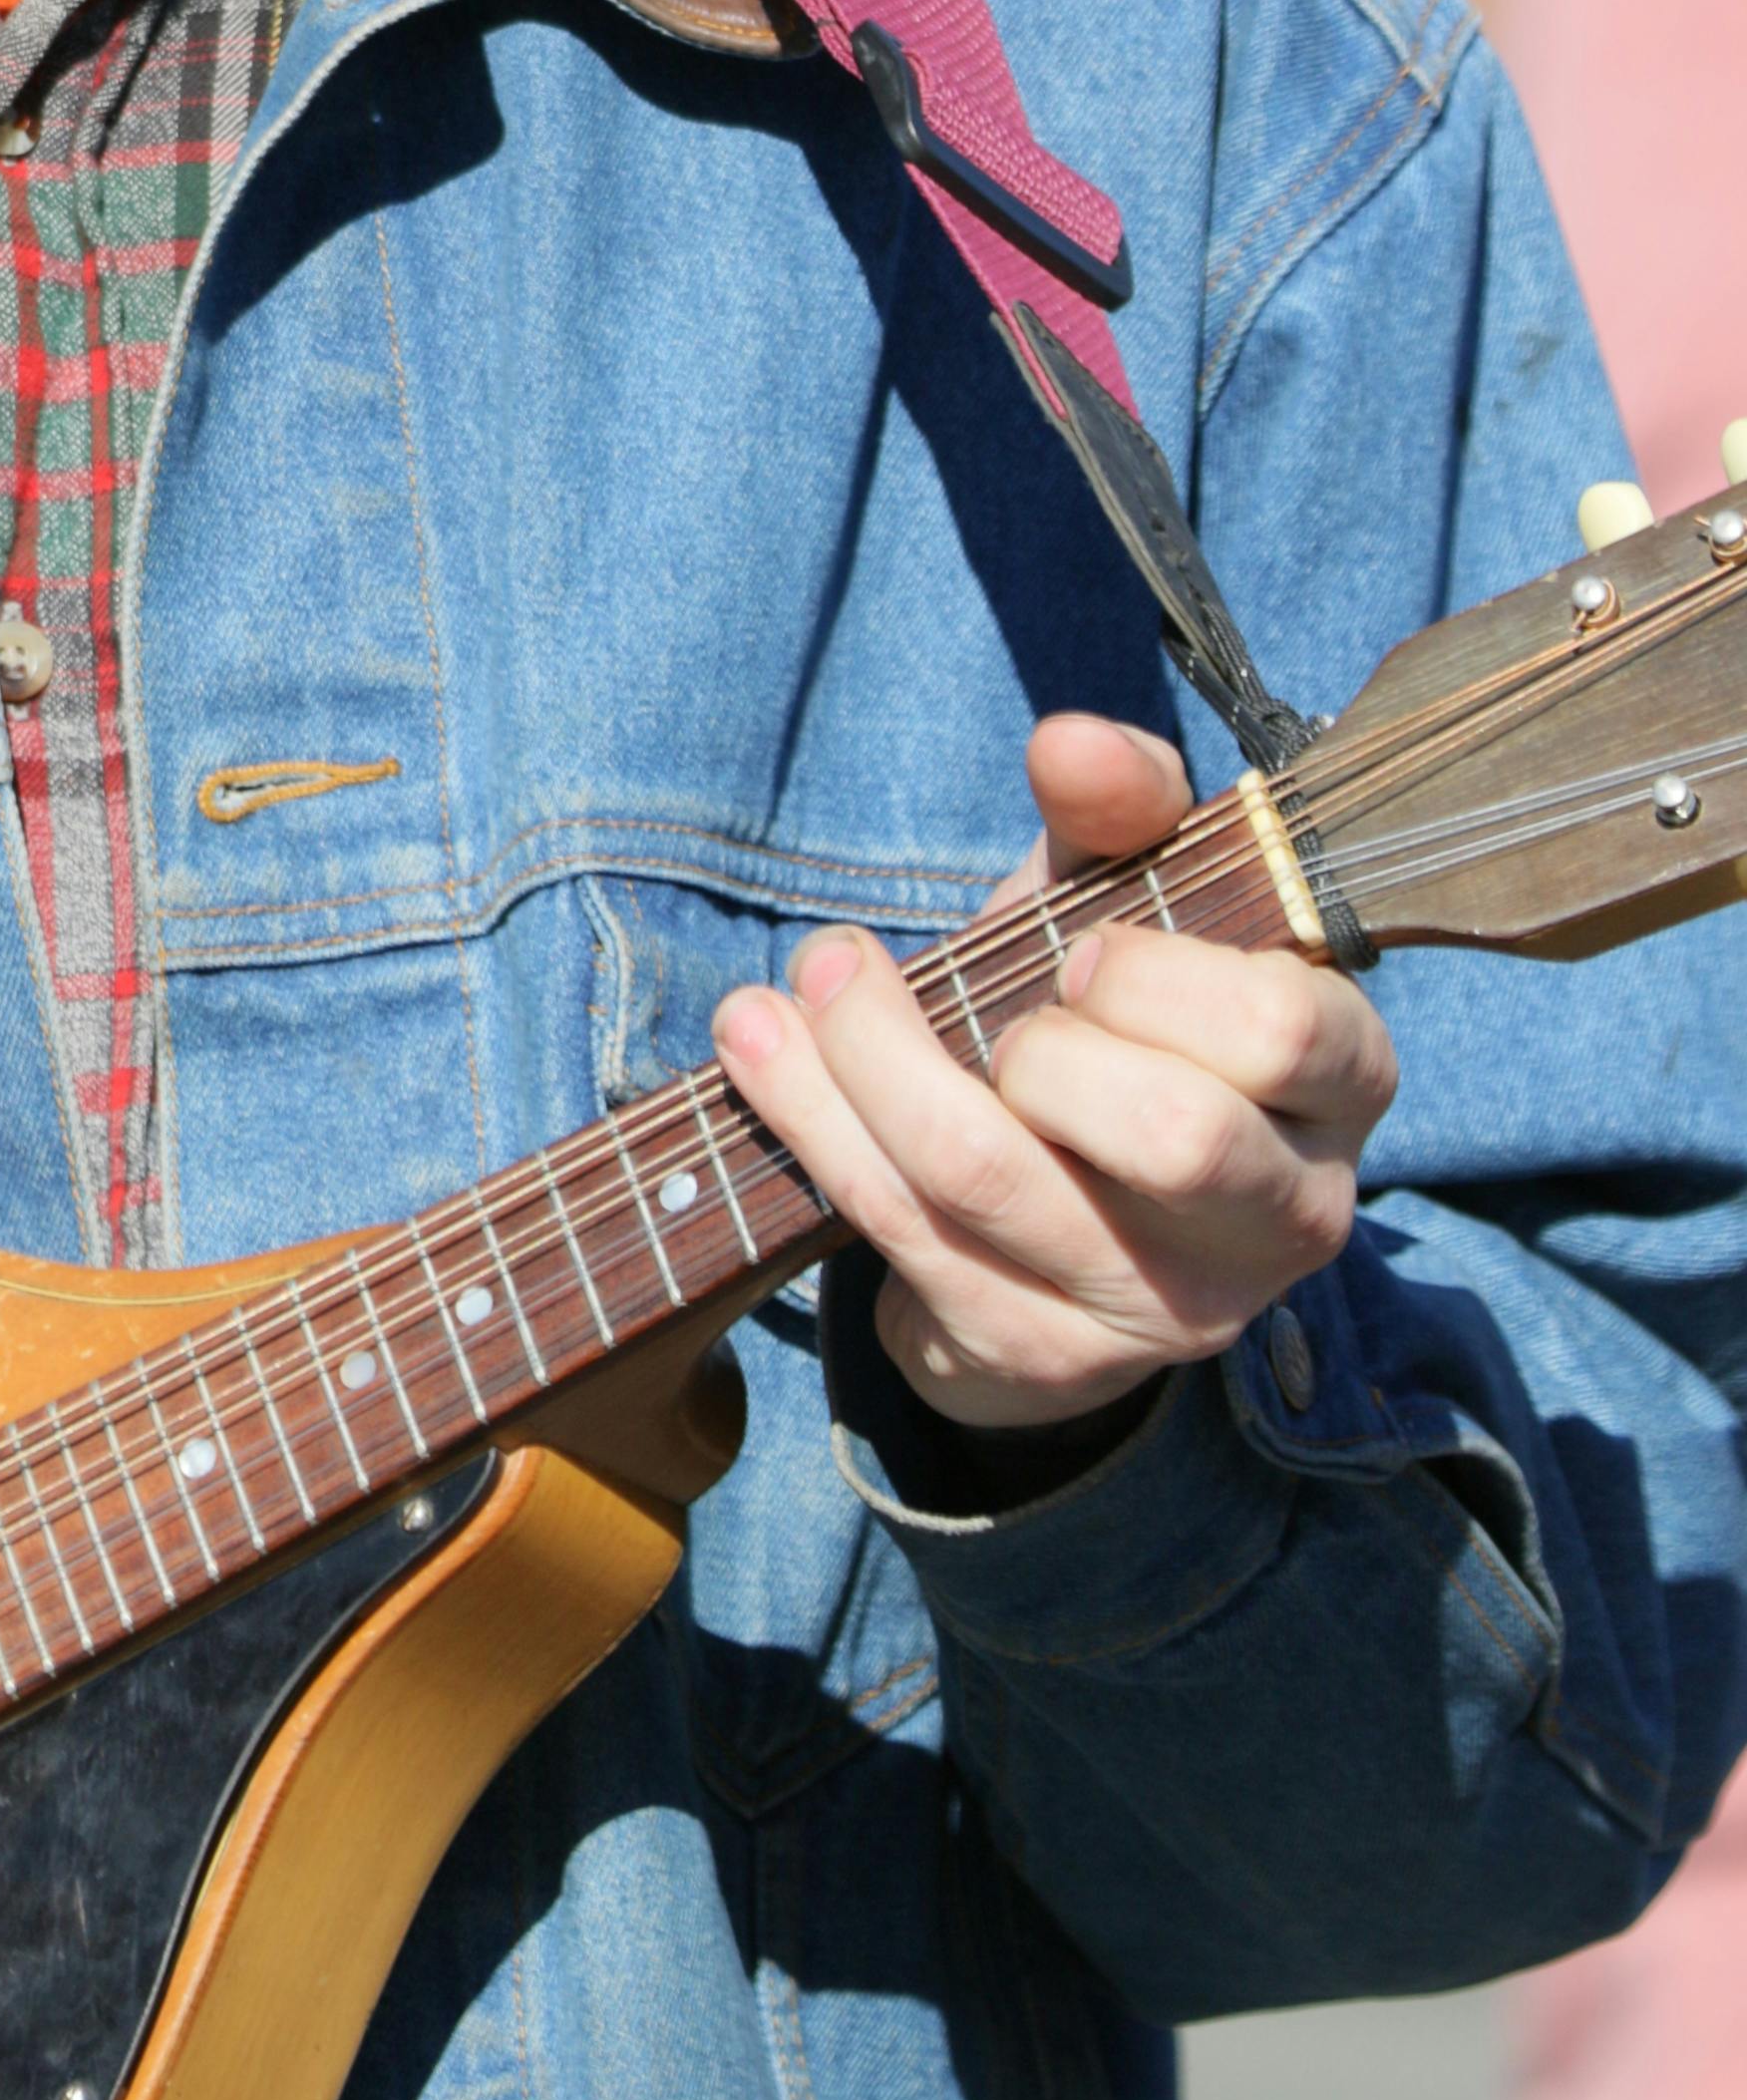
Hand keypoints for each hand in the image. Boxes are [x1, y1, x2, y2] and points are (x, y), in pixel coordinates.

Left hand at [711, 711, 1396, 1439]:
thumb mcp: (1128, 895)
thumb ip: (1119, 804)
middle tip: (968, 994)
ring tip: (800, 981)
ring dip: (861, 1061)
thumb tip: (1069, 743)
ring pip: (996, 1182)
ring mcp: (1170, 1306)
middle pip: (1169, 1136)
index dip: (1159, 981)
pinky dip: (813, 1125)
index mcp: (1339, 1085)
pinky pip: (908, 1235)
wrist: (1056, 1199)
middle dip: (1024, 1040)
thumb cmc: (1114, 1014)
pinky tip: (759, 1050)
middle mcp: (1284, 1215)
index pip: (1286, 1030)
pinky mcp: (1048, 1356)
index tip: (1076, 954)